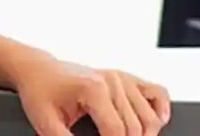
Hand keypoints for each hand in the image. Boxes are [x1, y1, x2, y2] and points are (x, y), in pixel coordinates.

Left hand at [14, 59, 170, 135]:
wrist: (38, 70)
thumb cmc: (41, 91)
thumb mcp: (46, 123)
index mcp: (94, 89)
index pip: (117, 132)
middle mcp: (112, 81)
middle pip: (135, 127)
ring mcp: (121, 78)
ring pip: (149, 116)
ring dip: (145, 134)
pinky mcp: (125, 78)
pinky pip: (157, 92)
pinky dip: (161, 109)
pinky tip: (156, 122)